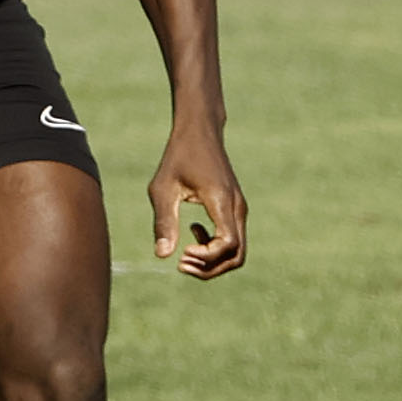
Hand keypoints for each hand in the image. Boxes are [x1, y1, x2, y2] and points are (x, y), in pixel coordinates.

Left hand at [149, 125, 245, 278]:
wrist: (200, 132)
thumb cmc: (178, 157)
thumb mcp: (163, 188)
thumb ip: (164, 221)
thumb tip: (162, 256)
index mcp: (221, 201)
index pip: (229, 244)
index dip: (207, 257)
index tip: (182, 252)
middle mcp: (237, 208)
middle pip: (238, 256)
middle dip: (210, 268)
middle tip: (182, 263)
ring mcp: (238, 209)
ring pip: (237, 250)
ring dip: (212, 260)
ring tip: (184, 254)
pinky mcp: (234, 208)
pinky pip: (233, 239)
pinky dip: (215, 247)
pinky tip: (192, 231)